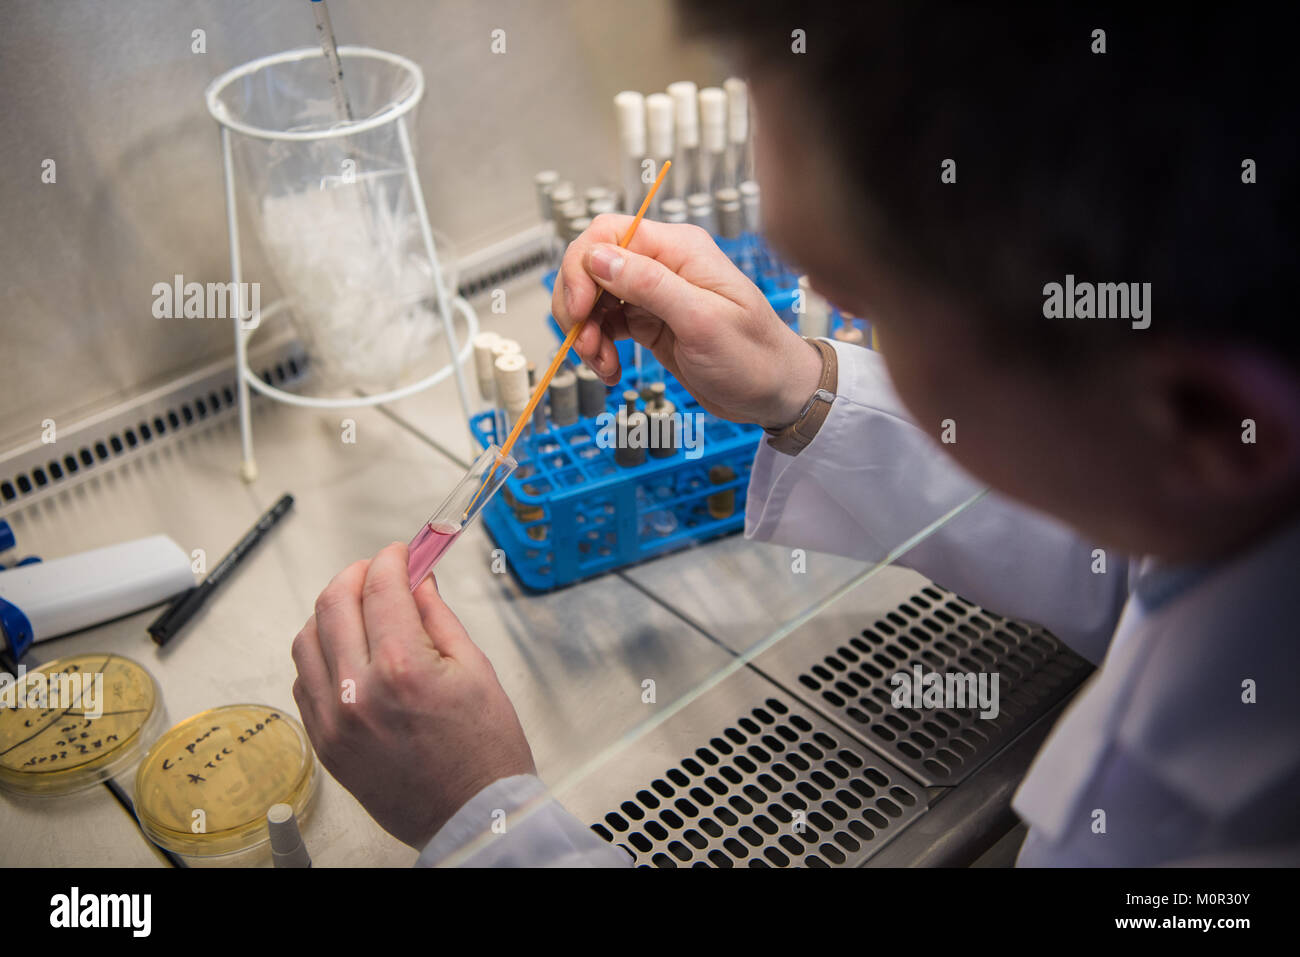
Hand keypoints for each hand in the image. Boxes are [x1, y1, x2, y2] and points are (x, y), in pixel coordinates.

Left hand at [291, 543, 535, 848]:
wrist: (470, 816)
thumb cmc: (484, 752)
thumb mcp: (475, 670)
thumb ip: (438, 618)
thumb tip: (417, 581)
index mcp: (403, 669)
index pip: (381, 588)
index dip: (392, 559)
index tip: (401, 553)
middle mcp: (358, 691)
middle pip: (333, 604)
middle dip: (357, 575)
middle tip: (378, 571)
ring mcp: (334, 719)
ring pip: (306, 639)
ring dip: (331, 612)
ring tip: (360, 610)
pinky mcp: (324, 742)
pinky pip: (304, 680)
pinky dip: (320, 654)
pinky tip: (347, 652)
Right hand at [552, 214, 823, 429]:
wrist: (776, 394)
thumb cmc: (754, 357)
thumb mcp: (703, 321)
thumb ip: (650, 285)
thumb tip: (599, 257)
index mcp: (679, 249)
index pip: (608, 233)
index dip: (582, 267)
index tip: (580, 309)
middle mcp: (664, 265)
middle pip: (593, 265)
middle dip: (578, 305)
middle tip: (585, 345)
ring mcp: (655, 294)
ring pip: (595, 298)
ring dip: (586, 332)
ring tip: (602, 365)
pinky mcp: (650, 322)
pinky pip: (607, 325)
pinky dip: (599, 347)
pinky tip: (609, 370)